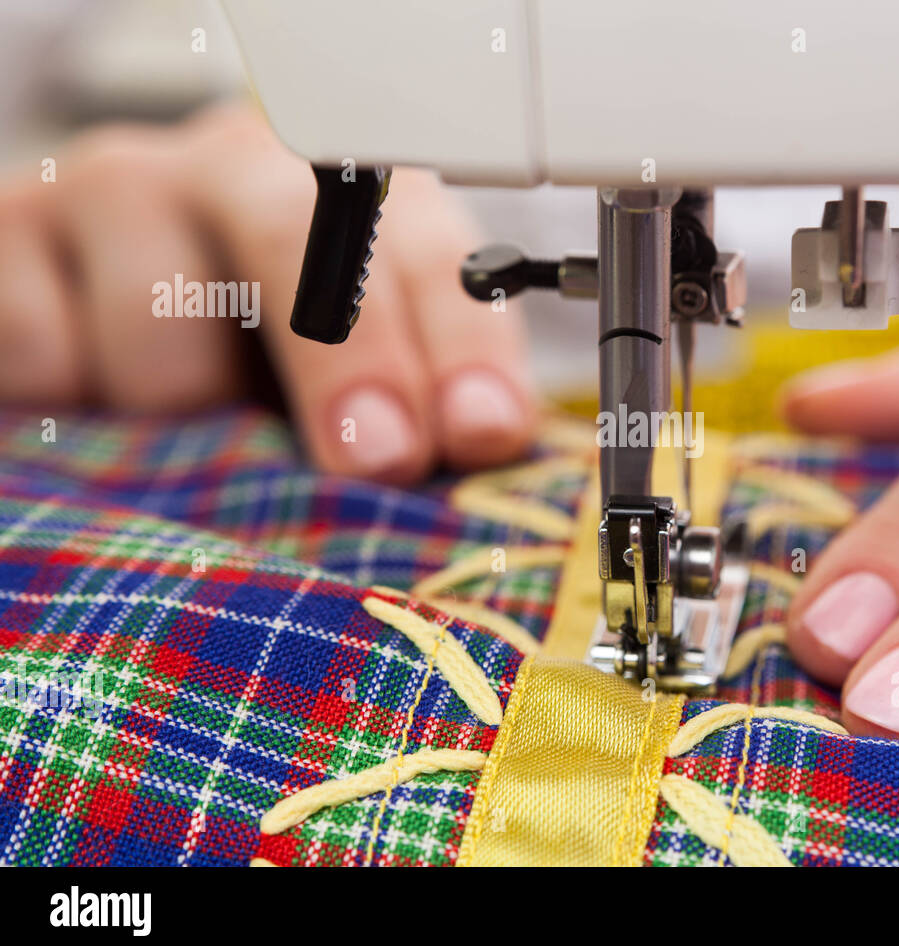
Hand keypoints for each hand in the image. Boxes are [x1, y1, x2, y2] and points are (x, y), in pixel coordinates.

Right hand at [0, 101, 535, 480]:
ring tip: (190, 428)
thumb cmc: (254, 355)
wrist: (95, 301)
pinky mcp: (11, 226)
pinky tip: (96, 407)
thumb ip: (417, 402)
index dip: (460, 342)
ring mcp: (118, 188)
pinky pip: (42, 346)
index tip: (482, 430)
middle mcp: (238, 166)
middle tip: (376, 458)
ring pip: (162, 326)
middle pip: (296, 236)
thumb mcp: (353, 374)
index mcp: (352, 198)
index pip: (423, 250)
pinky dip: (77, 407)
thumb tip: (485, 460)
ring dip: (187, 415)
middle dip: (346, 358)